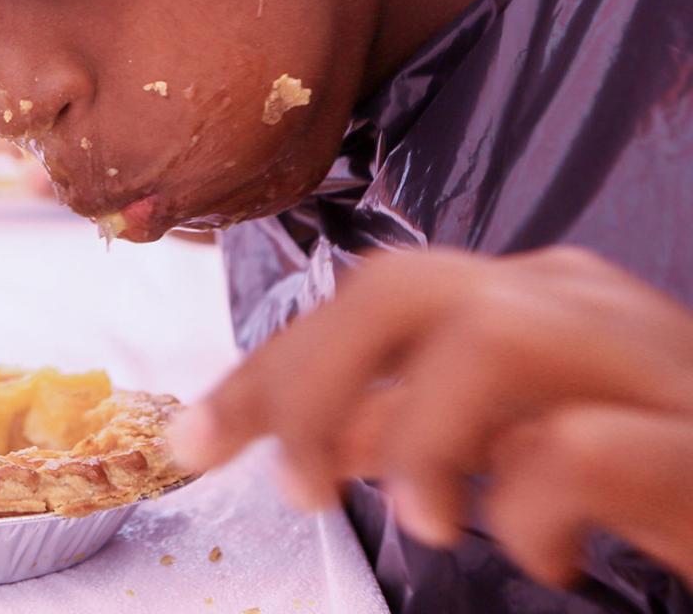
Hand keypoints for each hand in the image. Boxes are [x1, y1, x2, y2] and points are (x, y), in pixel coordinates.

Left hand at [169, 247, 692, 585]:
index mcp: (522, 294)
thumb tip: (315, 432)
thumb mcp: (508, 439)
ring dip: (421, 437)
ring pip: (491, 336)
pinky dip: (531, 506)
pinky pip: (583, 448)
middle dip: (315, 382)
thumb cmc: (650, 461)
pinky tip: (545, 554)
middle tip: (296, 486)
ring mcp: (641, 361)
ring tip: (422, 522)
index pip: (361, 301)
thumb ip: (414, 423)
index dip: (265, 371)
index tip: (194, 442)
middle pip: (402, 288)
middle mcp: (574, 303)